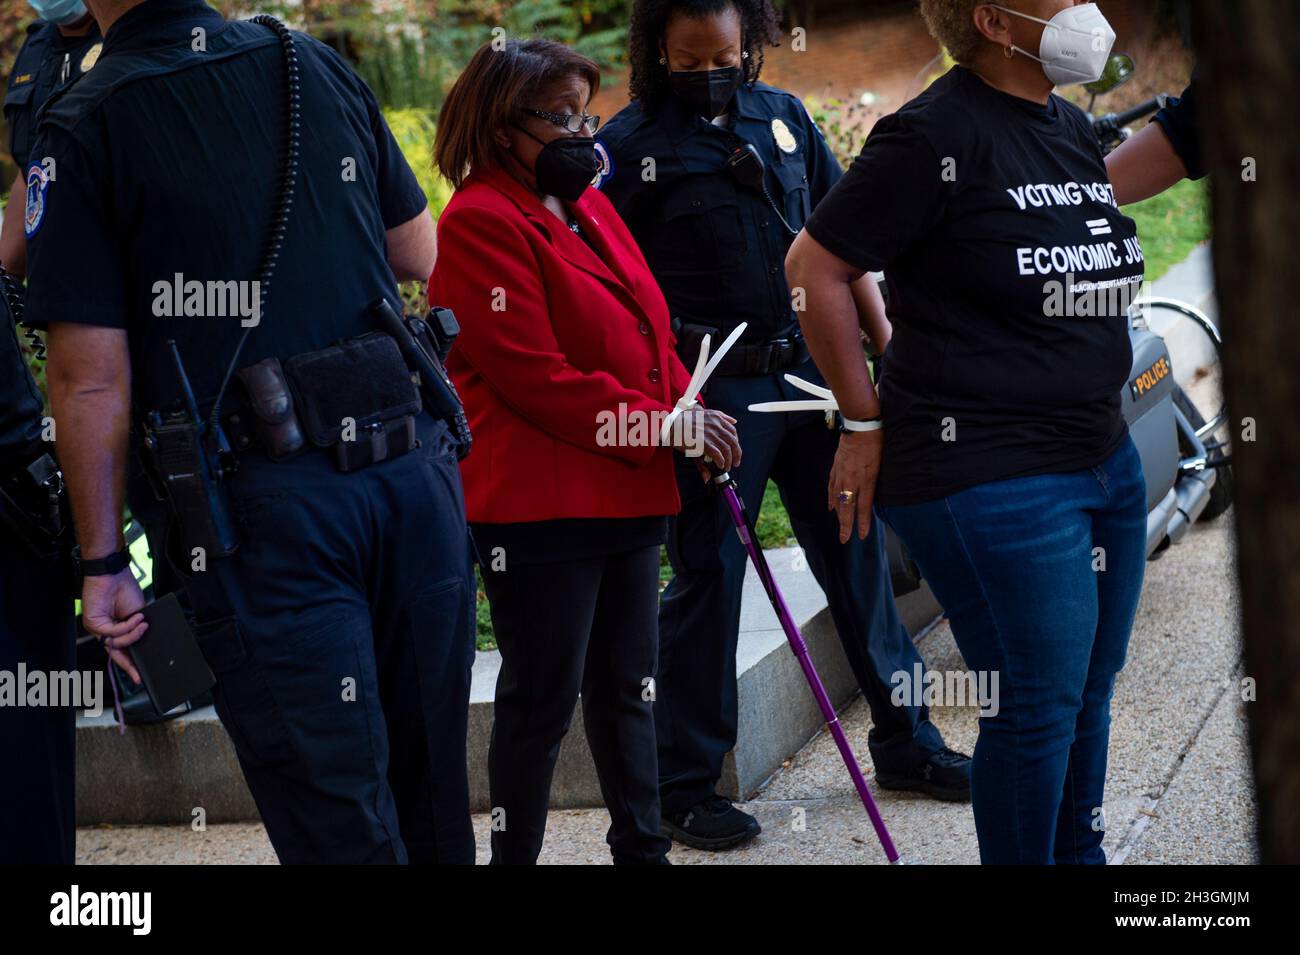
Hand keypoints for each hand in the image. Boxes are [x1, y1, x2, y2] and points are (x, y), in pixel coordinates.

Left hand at [81, 569, 147, 684]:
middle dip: (128, 664)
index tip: (140, 675)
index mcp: (117, 628)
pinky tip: (136, 619)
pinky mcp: (92, 624)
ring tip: (143, 623)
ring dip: (132, 635)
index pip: (123, 649)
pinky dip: (126, 627)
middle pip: (116, 652)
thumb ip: (138, 629)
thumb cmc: (125, 589)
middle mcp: (106, 631)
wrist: (113, 574)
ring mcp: (98, 628)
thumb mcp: (138, 613)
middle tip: (138, 674)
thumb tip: (144, 642)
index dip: (131, 663)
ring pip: (115, 644)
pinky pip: (111, 634)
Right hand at [672, 407, 742, 476]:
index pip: (733, 431)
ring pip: (727, 449)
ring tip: (727, 466)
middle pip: (733, 441)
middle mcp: (715, 425)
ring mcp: (710, 434)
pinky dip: (721, 461)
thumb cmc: (686, 419)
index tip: (735, 449)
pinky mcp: (703, 443)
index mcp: (717, 417)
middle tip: (736, 462)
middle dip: (737, 454)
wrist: (672, 424)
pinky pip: (717, 454)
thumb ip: (721, 416)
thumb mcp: (705, 412)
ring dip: (729, 460)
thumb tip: (735, 420)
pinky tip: (720, 465)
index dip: (736, 442)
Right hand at [827, 429, 882, 542]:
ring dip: (838, 515)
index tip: (861, 536)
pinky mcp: (836, 467)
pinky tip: (831, 507)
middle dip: (846, 525)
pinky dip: (831, 498)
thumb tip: (876, 495)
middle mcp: (852, 479)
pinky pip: (832, 487)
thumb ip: (877, 480)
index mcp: (866, 479)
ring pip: (838, 499)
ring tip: (840, 527)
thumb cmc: (877, 442)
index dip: (862, 523)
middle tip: (844, 539)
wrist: (861, 426)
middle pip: (847, 507)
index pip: (863, 507)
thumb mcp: (882, 463)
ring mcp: (841, 474)